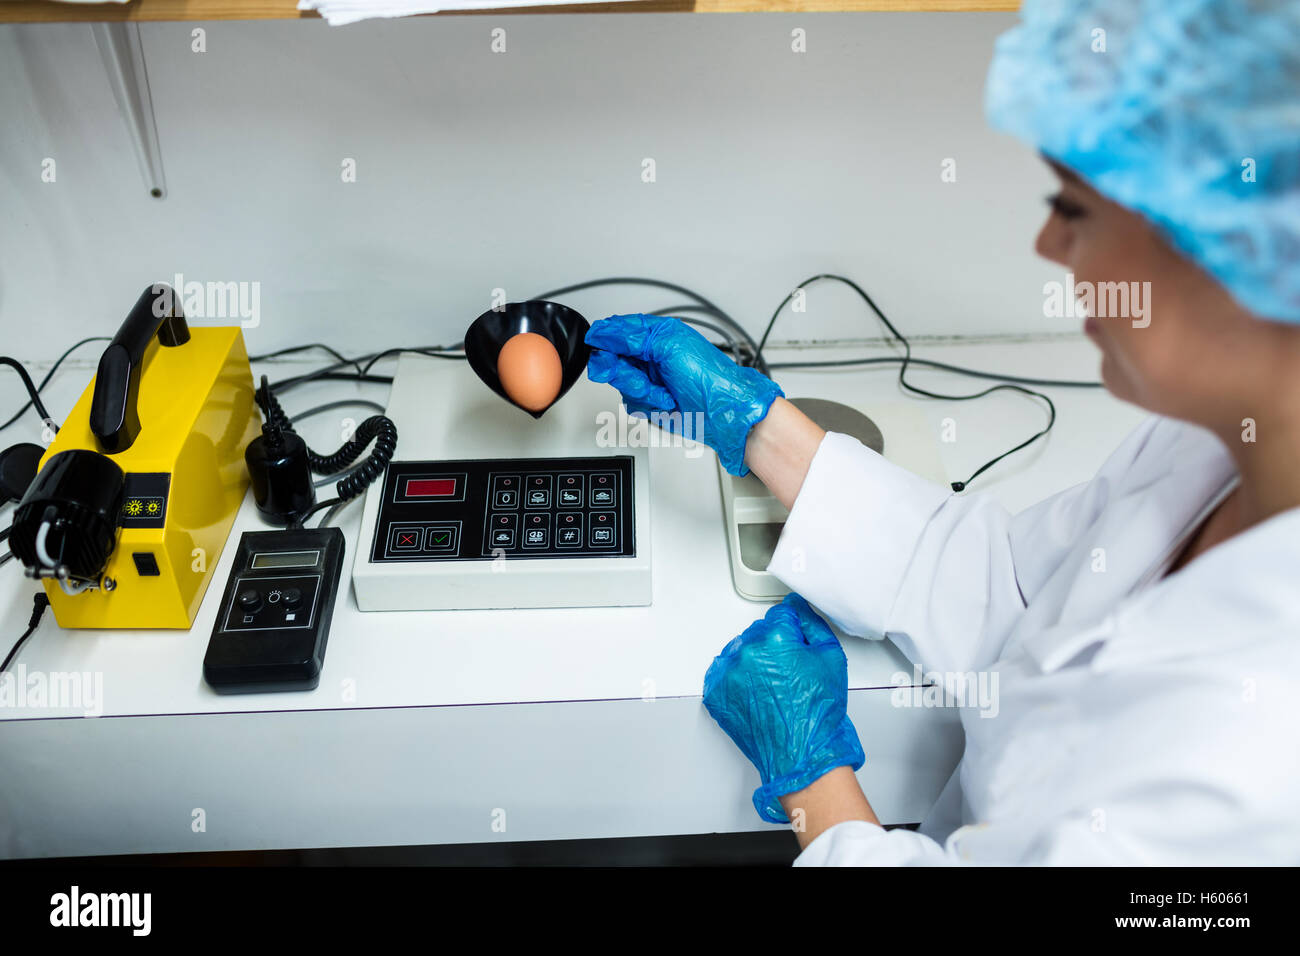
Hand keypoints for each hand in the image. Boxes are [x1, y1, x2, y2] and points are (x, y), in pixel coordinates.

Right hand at [585, 314, 782, 475]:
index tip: (604, 351)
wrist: (722, 412)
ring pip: (620, 385)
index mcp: (655, 334)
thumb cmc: (707, 375)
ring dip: (642, 392)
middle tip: (641, 379)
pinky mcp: (650, 401)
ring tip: (665, 393)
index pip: (616, 331)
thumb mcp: (667, 345)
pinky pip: (631, 403)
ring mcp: (649, 379)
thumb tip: (603, 330)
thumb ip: (631, 336)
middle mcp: (650, 355)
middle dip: (626, 374)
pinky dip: (648, 406)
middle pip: (612, 360)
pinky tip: (667, 403)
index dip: (606, 341)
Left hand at [702, 593, 864, 823]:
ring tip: (773, 686)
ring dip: (754, 661)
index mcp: (774, 638)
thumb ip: (813, 625)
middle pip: (759, 632)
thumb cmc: (816, 714)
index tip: (796, 640)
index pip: (781, 614)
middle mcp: (746, 652)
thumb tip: (799, 610)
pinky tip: (757, 693)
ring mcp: (728, 674)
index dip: (794, 629)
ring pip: (741, 651)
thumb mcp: (831, 657)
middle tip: (789, 671)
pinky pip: (725, 673)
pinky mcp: (716, 693)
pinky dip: (738, 679)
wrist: (801, 753)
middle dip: (774, 645)